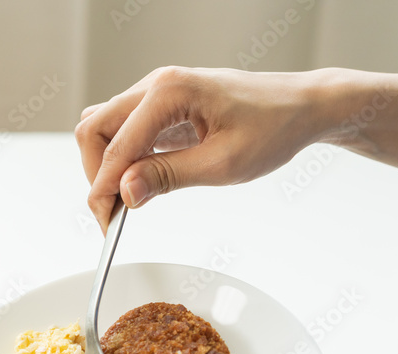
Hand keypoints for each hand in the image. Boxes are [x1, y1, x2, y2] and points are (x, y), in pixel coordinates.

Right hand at [75, 66, 397, 229]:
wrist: (302, 108)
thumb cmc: (273, 129)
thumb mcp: (222, 164)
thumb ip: (168, 177)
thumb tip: (124, 192)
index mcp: (169, 92)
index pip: (114, 146)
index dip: (104, 190)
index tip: (106, 224)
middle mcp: (157, 84)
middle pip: (95, 129)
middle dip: (97, 175)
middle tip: (113, 215)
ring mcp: (158, 92)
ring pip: (105, 127)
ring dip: (107, 165)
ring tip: (128, 201)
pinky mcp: (164, 105)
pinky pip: (126, 129)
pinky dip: (123, 157)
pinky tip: (142, 182)